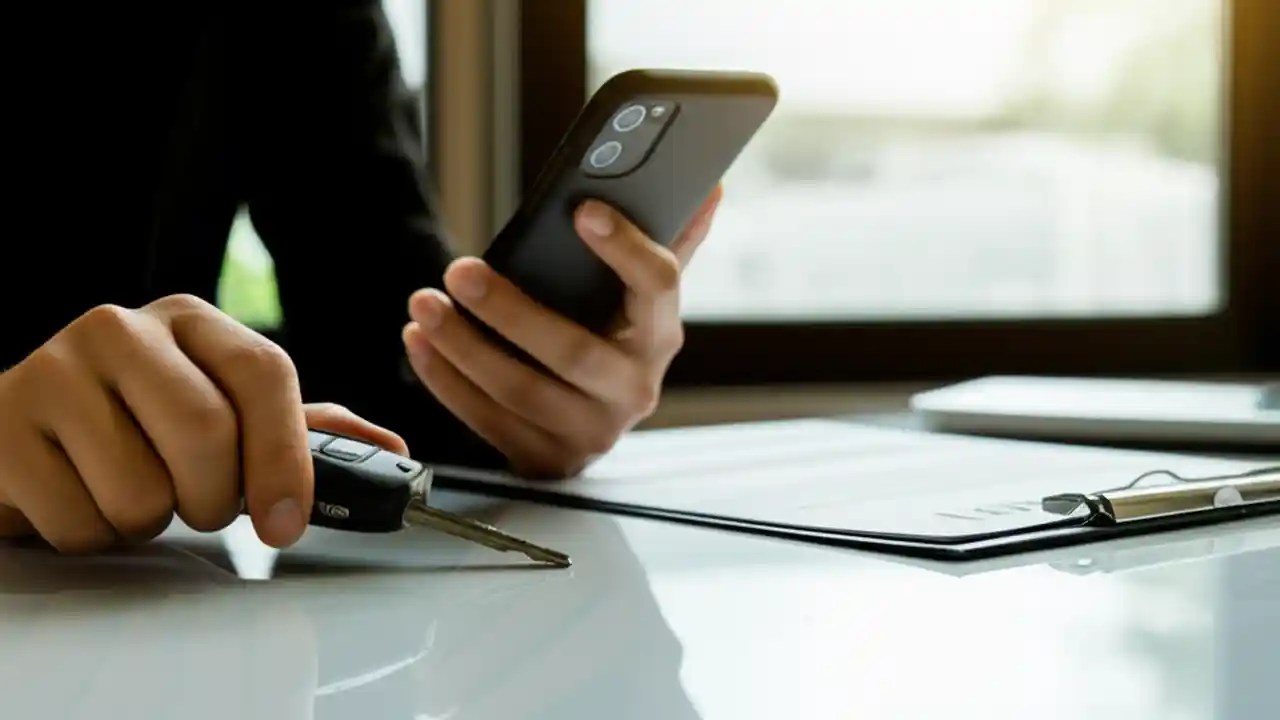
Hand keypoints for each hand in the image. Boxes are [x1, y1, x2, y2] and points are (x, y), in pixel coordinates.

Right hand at [0, 294, 405, 552]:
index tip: (289, 522)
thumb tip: (392, 452)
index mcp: (191, 324)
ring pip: (142, 490)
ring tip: (129, 489)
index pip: (264, 374)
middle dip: (212, 498)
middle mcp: (120, 329)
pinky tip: (78, 497)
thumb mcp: (226, 417)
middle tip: (194, 501)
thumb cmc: (140, 428)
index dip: (286, 457)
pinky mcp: (2, 429)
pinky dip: (92, 535)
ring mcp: (52, 372)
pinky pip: (79, 521)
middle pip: (207, 434)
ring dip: (148, 520)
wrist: (27, 437)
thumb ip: (304, 433)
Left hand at [403, 184, 723, 477]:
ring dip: (466, 348)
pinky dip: (447, 382)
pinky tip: (420, 343)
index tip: (582, 211)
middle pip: (574, 351)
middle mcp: (633, 389)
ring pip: (522, 391)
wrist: (592, 422)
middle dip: (511, 311)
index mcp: (660, 335)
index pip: (658, 287)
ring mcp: (591, 431)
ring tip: (426, 305)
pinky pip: (489, 421)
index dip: (624, 249)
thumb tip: (707, 188)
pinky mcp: (547, 458)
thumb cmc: (613, 340)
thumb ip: (670, 241)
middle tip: (460, 272)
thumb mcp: (642, 297)